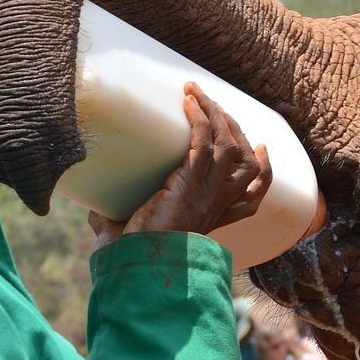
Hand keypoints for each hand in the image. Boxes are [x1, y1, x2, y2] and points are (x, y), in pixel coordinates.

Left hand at [89, 81, 271, 249]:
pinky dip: (199, 116)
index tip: (262, 147)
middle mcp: (216, 204)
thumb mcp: (133, 237)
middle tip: (219, 108)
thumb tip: (95, 212)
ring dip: (216, 113)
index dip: (264, 170)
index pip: (252, 198)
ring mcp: (207, 191)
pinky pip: (204, 139)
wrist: (137, 266)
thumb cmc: (131, 258)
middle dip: (237, 130)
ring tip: (199, 93)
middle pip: (248, 164)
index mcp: (211, 218)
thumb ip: (117, 223)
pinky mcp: (190, 180)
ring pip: (230, 143)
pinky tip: (188, 100)